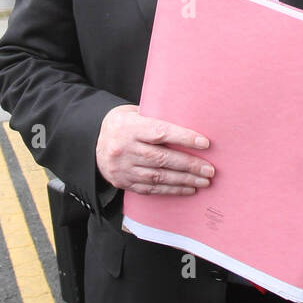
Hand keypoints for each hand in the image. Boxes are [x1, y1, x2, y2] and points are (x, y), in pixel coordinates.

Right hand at [95, 104, 213, 194]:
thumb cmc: (125, 123)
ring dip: (184, 180)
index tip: (205, 143)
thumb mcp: (135, 113)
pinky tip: (188, 189)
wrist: (93, 141)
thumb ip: (157, 117)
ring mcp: (122, 168)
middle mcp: (124, 148)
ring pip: (158, 176)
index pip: (160, 133)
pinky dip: (171, 190)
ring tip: (204, 182)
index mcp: (129, 127)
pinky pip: (150, 188)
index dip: (184, 138)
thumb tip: (192, 120)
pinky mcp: (123, 182)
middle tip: (210, 170)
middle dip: (189, 165)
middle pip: (162, 158)